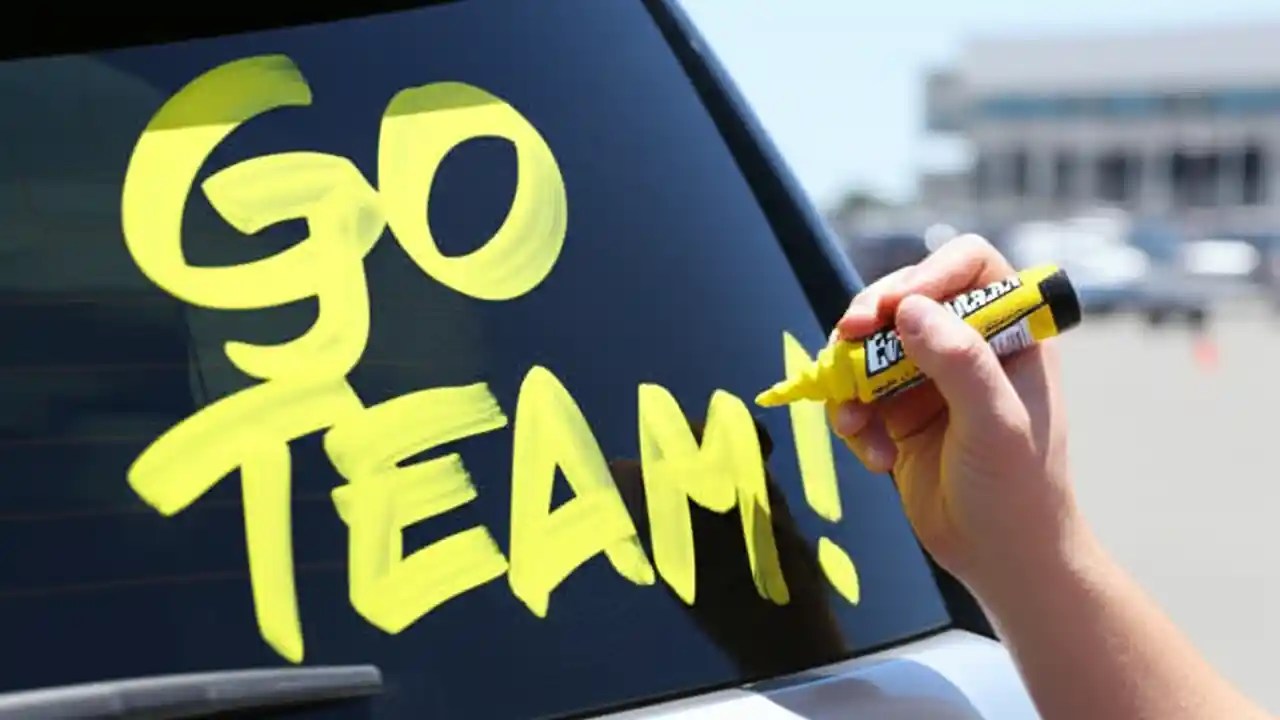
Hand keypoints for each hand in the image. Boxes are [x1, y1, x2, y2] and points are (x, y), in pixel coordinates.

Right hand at [829, 235, 1083, 593]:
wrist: (1000, 561)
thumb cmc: (1019, 491)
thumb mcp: (996, 424)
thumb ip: (959, 362)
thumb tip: (909, 310)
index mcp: (1011, 334)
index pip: (969, 266)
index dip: (929, 273)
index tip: (896, 307)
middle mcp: (968, 346)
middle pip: (905, 296)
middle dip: (872, 318)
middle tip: (848, 337)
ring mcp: (929, 379)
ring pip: (869, 345)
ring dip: (851, 378)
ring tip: (853, 421)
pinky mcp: (897, 415)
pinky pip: (855, 395)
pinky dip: (851, 420)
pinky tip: (872, 457)